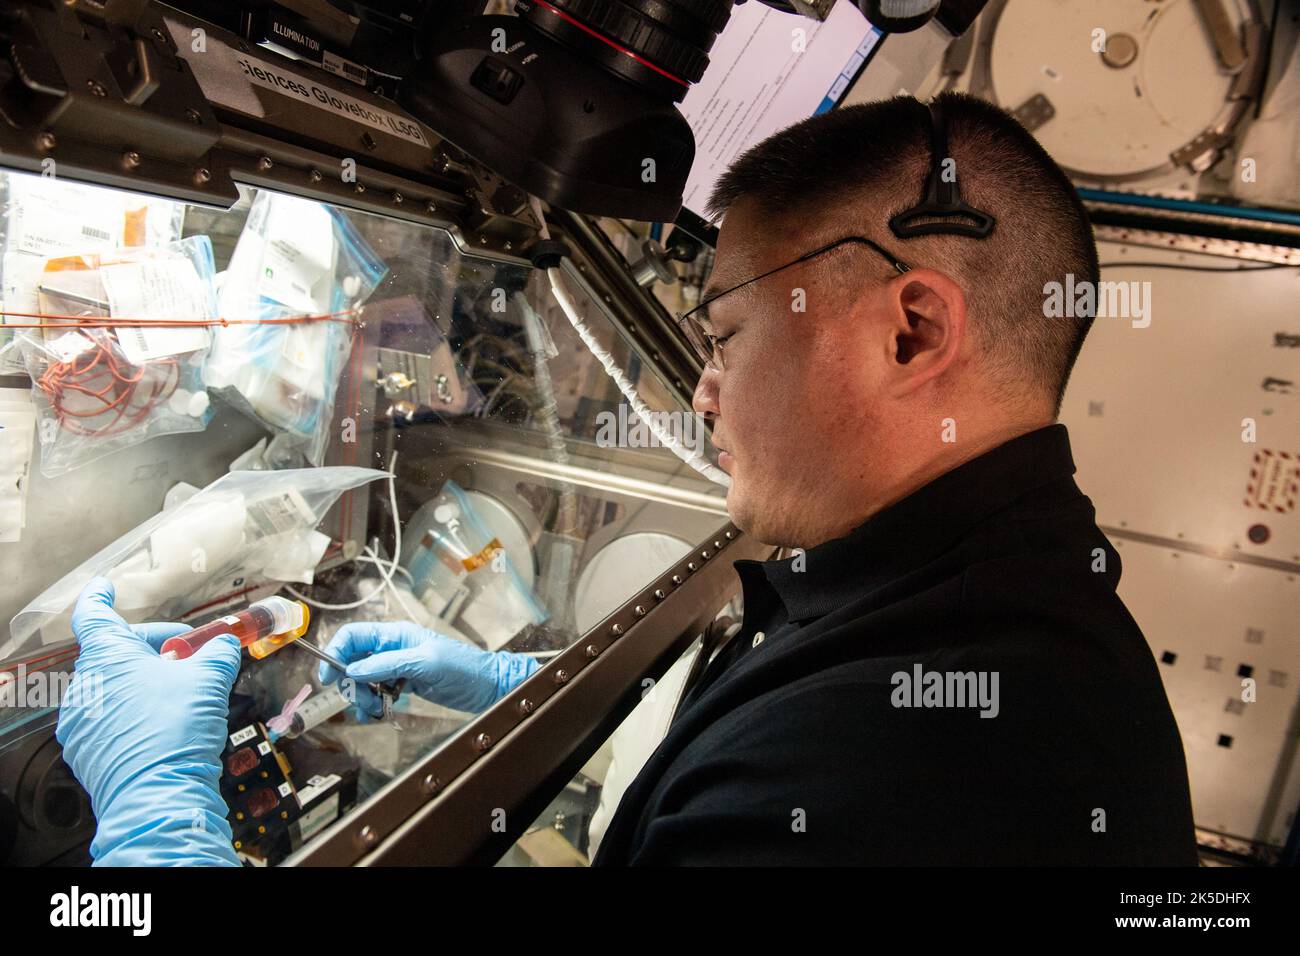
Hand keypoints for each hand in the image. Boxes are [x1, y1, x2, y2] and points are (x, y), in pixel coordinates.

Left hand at [55, 576, 240, 865]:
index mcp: (107, 658)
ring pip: (116, 687)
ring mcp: (82, 722)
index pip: (94, 615)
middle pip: (117, 653)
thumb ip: (217, 652)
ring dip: (146, 683)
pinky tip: (166, 726)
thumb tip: (225, 644)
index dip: (101, 597)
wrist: (159, 796)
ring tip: (182, 696)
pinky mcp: (88, 751)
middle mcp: (86, 686)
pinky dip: (135, 713)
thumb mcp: (208, 679)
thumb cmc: (176, 731)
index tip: (105, 587)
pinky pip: (111, 719)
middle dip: (154, 650)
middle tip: (190, 657)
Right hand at [318, 620, 539, 715]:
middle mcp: (394, 647)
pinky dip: (374, 702)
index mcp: (397, 634)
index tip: (328, 677)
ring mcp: (399, 666)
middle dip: (350, 682)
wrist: (488, 687)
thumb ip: (387, 664)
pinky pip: (378, 691)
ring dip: (362, 695)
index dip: (336, 652)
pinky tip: (379, 712)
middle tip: (360, 700)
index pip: (354, 635)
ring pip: (364, 678)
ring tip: (374, 709)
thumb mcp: (424, 663)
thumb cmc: (463, 668)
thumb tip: (352, 670)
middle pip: (354, 659)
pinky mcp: (405, 682)